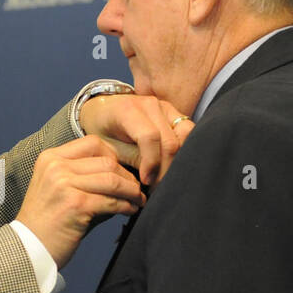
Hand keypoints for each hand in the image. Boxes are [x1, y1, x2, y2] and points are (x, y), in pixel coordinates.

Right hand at [17, 136, 144, 269]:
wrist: (28, 249)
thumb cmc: (47, 223)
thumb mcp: (60, 189)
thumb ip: (86, 178)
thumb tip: (125, 176)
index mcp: (51, 158)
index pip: (93, 143)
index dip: (114, 156)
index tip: (123, 172)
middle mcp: (56, 167)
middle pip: (107, 161)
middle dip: (128, 176)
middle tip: (137, 189)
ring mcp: (64, 184)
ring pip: (113, 179)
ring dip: (131, 191)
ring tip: (138, 200)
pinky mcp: (76, 204)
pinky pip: (111, 200)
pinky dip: (126, 206)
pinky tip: (131, 210)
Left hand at [79, 93, 195, 186]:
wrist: (103, 111)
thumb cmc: (103, 131)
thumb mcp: (109, 148)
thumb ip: (131, 159)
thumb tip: (151, 179)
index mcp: (128, 110)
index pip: (149, 137)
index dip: (151, 163)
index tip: (146, 181)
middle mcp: (150, 104)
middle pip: (170, 140)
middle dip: (166, 169)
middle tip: (157, 188)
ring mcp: (165, 106)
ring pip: (186, 134)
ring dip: (179, 160)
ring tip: (166, 177)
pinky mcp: (175, 112)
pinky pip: (188, 131)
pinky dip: (185, 149)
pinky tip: (173, 164)